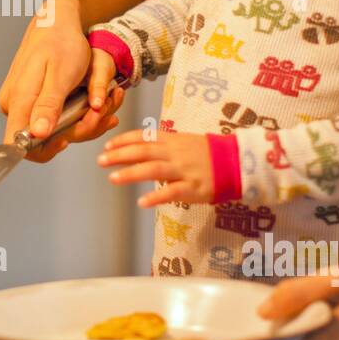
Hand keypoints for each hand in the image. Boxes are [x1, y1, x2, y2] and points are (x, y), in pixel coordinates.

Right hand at [0, 0, 125, 161]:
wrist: (56, 22)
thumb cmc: (61, 43)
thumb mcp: (60, 74)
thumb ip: (47, 106)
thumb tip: (36, 135)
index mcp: (18, 101)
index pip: (19, 145)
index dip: (44, 150)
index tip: (68, 139)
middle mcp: (13, 106)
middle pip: (41, 140)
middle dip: (75, 131)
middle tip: (100, 112)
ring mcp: (21, 103)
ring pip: (51, 130)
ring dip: (80, 122)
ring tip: (103, 103)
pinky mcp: (30, 101)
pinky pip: (52, 118)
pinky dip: (76, 115)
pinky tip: (94, 104)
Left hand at [98, 129, 213, 205]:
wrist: (237, 162)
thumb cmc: (208, 154)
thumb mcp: (184, 142)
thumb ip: (163, 145)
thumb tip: (137, 147)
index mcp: (173, 140)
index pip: (144, 137)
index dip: (124, 141)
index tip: (107, 146)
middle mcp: (176, 153)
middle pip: (144, 151)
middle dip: (120, 155)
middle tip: (100, 160)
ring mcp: (184, 170)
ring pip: (154, 169)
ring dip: (131, 173)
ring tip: (112, 178)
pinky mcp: (193, 187)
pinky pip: (173, 192)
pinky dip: (156, 197)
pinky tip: (141, 202)